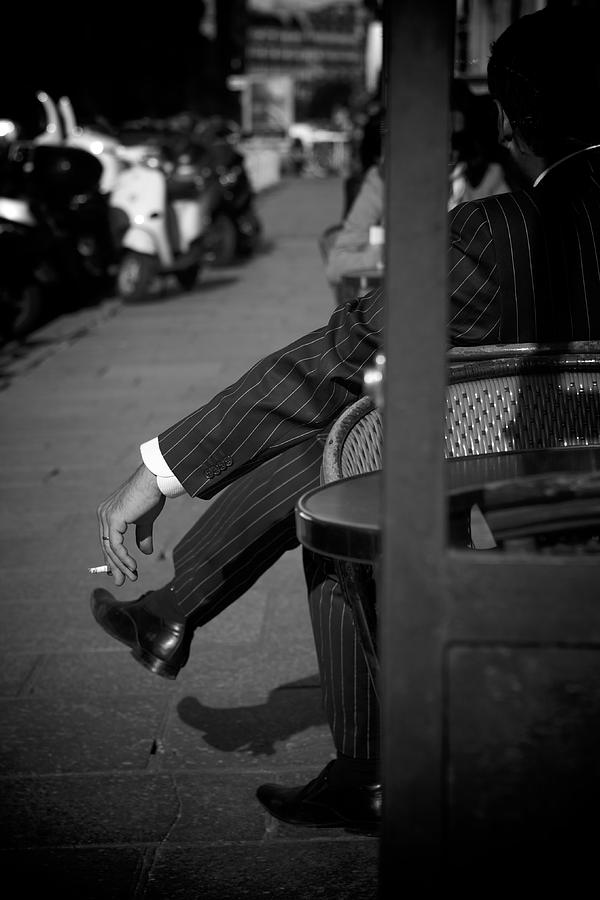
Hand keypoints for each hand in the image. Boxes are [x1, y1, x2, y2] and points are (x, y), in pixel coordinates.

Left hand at [97, 463, 165, 586]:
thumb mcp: (146, 519)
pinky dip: (123, 558)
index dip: (114, 557)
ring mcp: (107, 516)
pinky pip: (115, 544)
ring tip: (131, 577)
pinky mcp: (114, 519)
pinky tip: (131, 567)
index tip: (120, 572)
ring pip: (110, 548)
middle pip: (106, 546)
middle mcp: (103, 514)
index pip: (108, 540)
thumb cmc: (152, 496)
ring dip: (121, 565)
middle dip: (115, 565)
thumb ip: (143, 536)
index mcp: (108, 513)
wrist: (155, 481)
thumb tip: (145, 553)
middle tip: (122, 581)